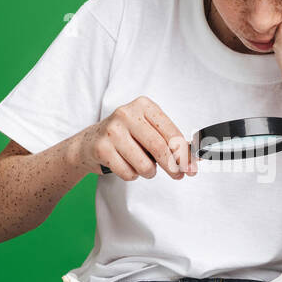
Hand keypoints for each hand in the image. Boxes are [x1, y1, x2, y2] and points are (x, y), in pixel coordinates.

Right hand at [76, 96, 196, 179]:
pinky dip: (132, 175)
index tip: (192, 167)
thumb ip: (169, 141)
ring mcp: (112, 131)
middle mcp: (126, 114)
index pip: (170, 132)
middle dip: (172, 166)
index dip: (184, 153)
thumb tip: (192, 158)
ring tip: (144, 167)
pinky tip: (126, 165)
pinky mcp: (102, 149)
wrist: (89, 142)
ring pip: (144, 164)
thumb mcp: (148, 130)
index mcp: (143, 106)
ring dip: (149, 172)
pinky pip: (129, 173)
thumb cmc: (125, 136)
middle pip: (159, 148)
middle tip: (178, 175)